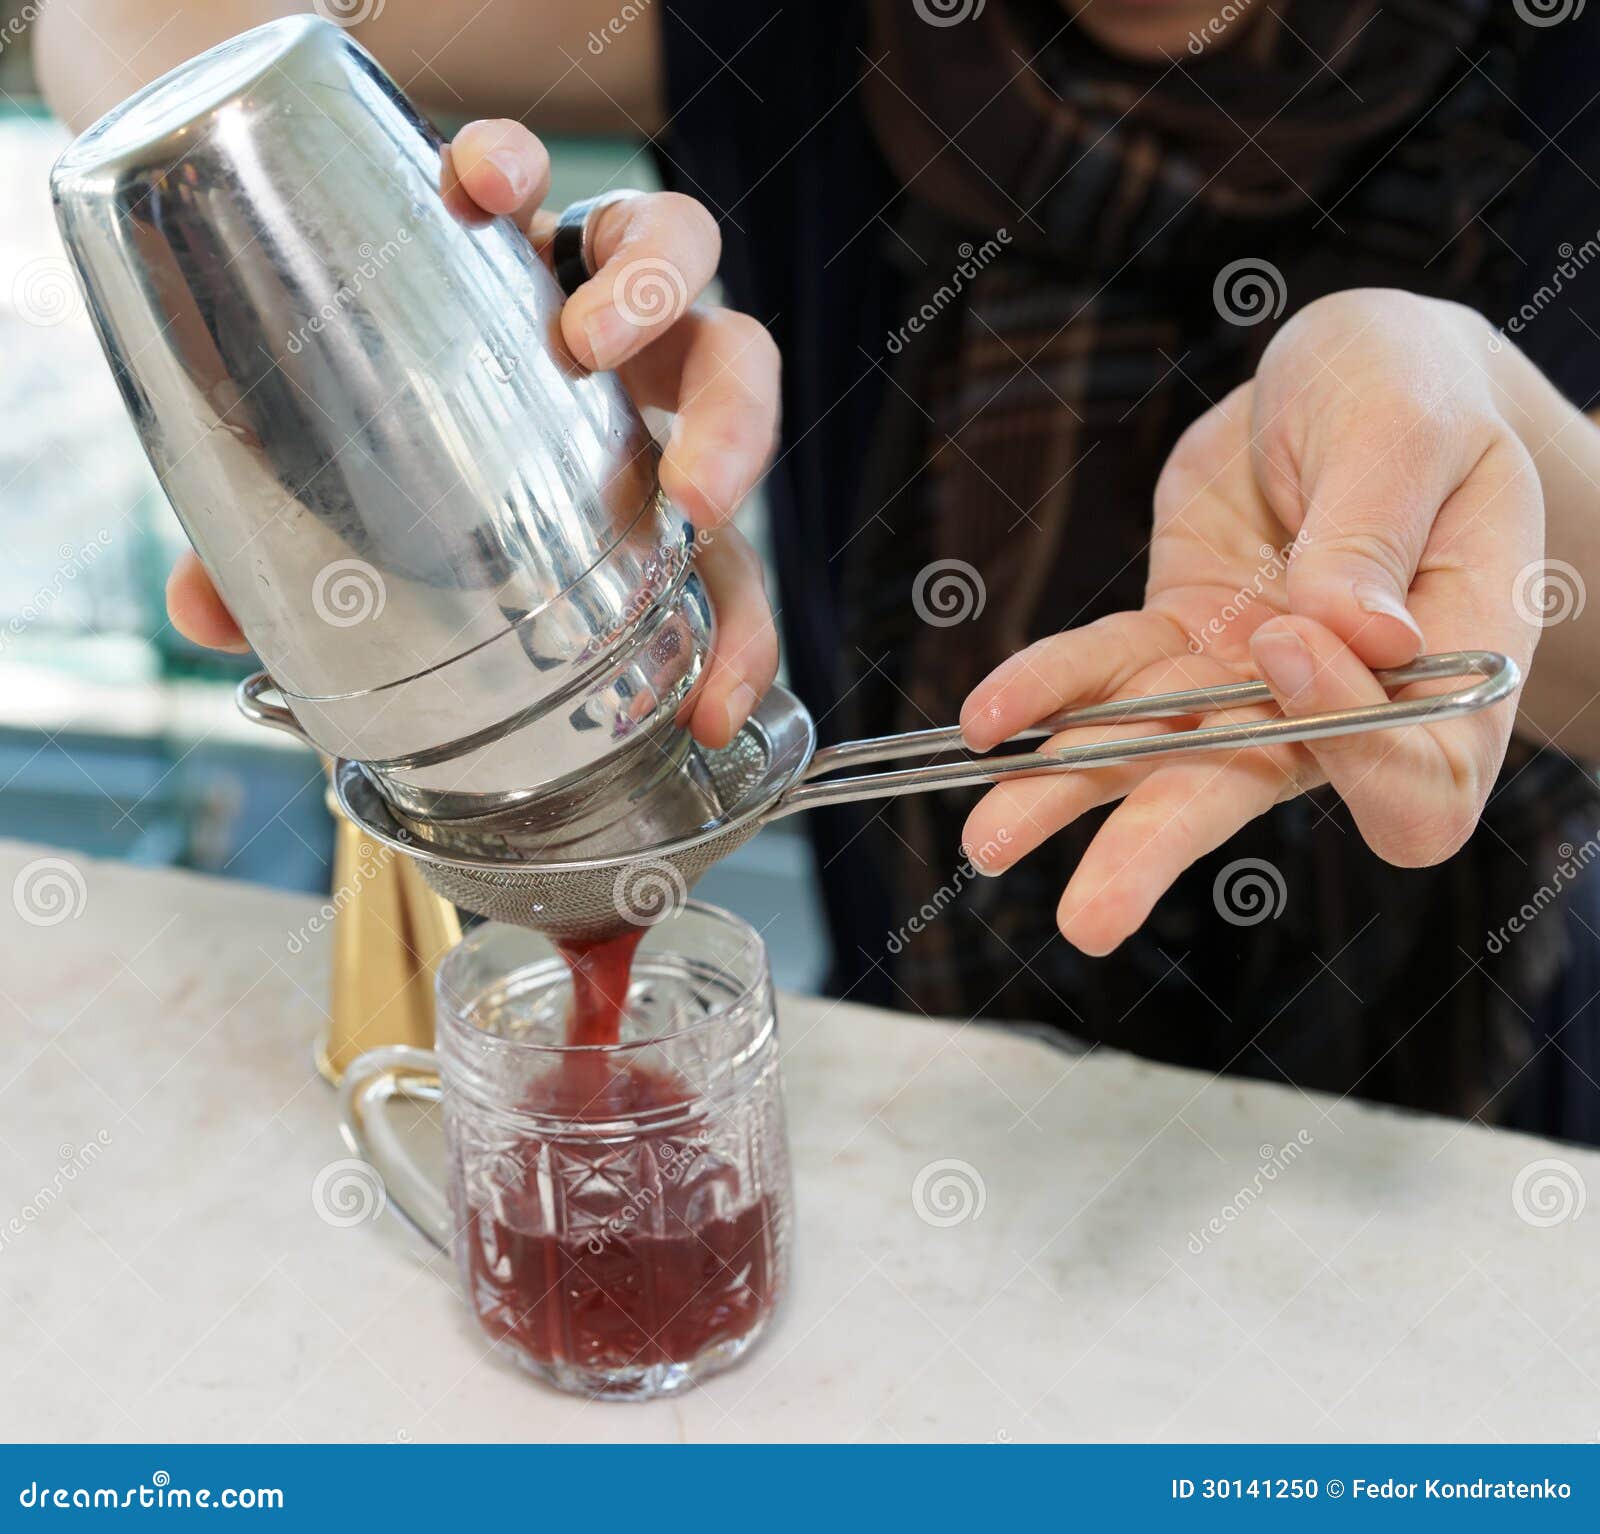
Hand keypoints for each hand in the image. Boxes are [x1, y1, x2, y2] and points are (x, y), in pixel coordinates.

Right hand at [167, 120, 779, 749]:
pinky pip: (535, 167)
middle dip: (735, 439)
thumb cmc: (396, 450)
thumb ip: (320, 586)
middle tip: (689, 497)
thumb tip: (203, 623)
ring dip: (651, 288)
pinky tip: (476, 189)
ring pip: (678, 247)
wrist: (346, 288)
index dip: (735, 641)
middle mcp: (630, 377)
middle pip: (737, 377)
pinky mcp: (512, 201)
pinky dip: (513, 166)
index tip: (710, 712)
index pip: (722, 567)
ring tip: (581, 339)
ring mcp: (578, 278)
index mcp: (635, 485)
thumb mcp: (374, 537)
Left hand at [960, 289, 1539, 954]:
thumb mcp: (1412, 423)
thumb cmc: (1412, 393)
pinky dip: (1046, 690)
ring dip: (1068, 793)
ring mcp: (1252, 681)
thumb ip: (1380, 528)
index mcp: (1455, 662)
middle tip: (1086, 918)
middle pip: (1258, 790)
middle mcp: (1346, 699)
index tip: (1288, 639)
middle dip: (1161, 845)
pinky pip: (1109, 672)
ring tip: (987, 839)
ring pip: (1157, 750)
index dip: (1353, 738)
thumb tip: (1354, 638)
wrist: (1348, 383)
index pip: (1419, 766)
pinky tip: (989, 717)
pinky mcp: (1181, 643)